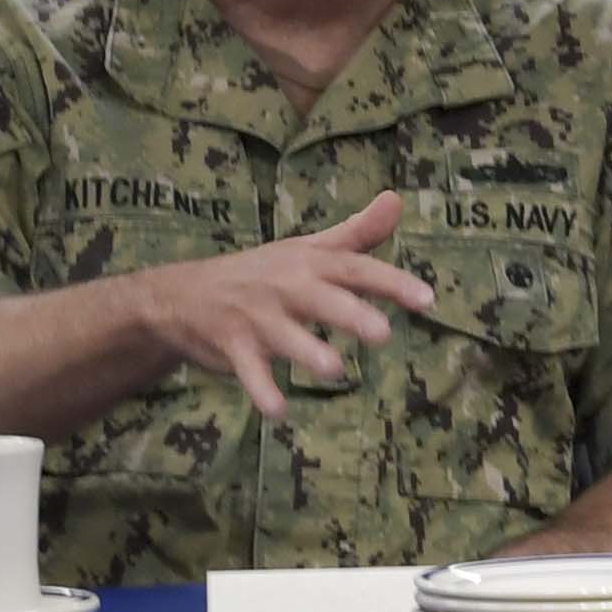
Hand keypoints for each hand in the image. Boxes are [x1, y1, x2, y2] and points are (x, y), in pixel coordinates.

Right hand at [137, 194, 434, 423]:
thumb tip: (397, 199)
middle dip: (350, 314)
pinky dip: (261, 390)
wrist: (183, 295)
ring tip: (335, 370)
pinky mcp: (231, 345)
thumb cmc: (262, 273)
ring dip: (307, 351)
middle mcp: (285, 285)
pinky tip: (279, 411)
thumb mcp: (308, 249)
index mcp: (309, 262)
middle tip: (384, 334)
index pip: (355, 268)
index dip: (391, 282)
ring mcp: (256, 316)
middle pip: (321, 298)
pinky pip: (248, 370)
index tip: (427, 299)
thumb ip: (357, 234)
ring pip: (284, 334)